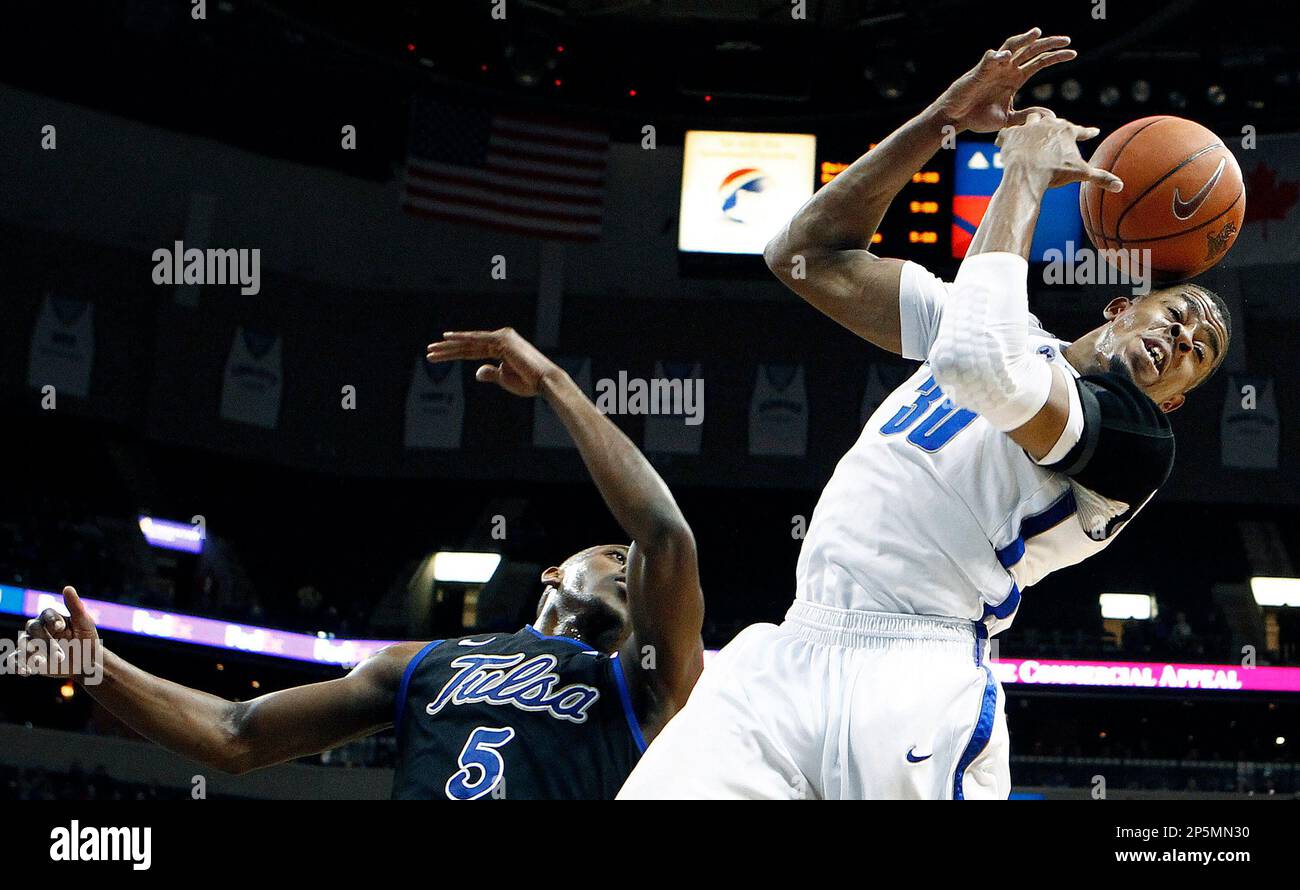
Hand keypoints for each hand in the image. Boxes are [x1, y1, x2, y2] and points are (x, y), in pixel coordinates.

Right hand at [11, 586, 100, 679]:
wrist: (85, 663)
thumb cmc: (87, 641)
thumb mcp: (84, 624)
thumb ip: (75, 607)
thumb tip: (67, 587)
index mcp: (51, 618)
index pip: (46, 614)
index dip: (51, 619)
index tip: (61, 627)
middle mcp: (39, 629)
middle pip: (33, 628)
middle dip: (46, 640)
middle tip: (61, 655)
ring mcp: (31, 644)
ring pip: (23, 643)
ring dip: (32, 653)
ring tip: (43, 663)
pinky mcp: (27, 659)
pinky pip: (14, 660)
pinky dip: (17, 665)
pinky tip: (27, 671)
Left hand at [425, 328, 561, 397]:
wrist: (544, 382)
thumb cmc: (528, 383)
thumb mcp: (504, 379)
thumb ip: (490, 373)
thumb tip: (477, 372)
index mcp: (502, 346)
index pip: (472, 350)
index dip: (454, 354)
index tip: (437, 357)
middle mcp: (501, 338)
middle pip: (468, 345)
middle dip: (447, 349)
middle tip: (428, 351)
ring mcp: (501, 337)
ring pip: (469, 343)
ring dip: (448, 347)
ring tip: (431, 350)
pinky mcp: (501, 340)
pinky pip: (477, 341)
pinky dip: (461, 340)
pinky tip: (446, 339)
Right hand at [931, 27, 1074, 132]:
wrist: (956, 120)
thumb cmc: (978, 118)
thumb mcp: (1008, 119)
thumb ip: (1027, 114)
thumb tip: (1050, 115)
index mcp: (1015, 79)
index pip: (1039, 62)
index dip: (1056, 57)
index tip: (1073, 53)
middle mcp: (1007, 69)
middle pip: (1031, 50)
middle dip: (1049, 44)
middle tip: (1067, 40)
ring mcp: (994, 68)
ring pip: (1012, 46)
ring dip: (1024, 39)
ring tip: (1037, 33)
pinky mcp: (979, 71)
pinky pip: (990, 59)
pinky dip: (998, 55)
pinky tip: (1007, 55)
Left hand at [996, 111, 1123, 192]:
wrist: (1027, 172)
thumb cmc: (1055, 172)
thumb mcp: (1080, 174)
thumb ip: (1101, 178)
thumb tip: (1120, 186)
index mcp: (1066, 130)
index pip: (1081, 131)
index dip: (1088, 133)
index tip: (1094, 132)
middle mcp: (1048, 124)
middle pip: (1054, 121)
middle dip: (1056, 124)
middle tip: (1056, 126)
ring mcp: (1028, 127)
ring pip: (1031, 119)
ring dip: (1032, 124)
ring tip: (1029, 129)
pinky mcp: (1009, 134)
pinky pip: (1006, 134)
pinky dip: (1006, 139)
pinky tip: (1003, 143)